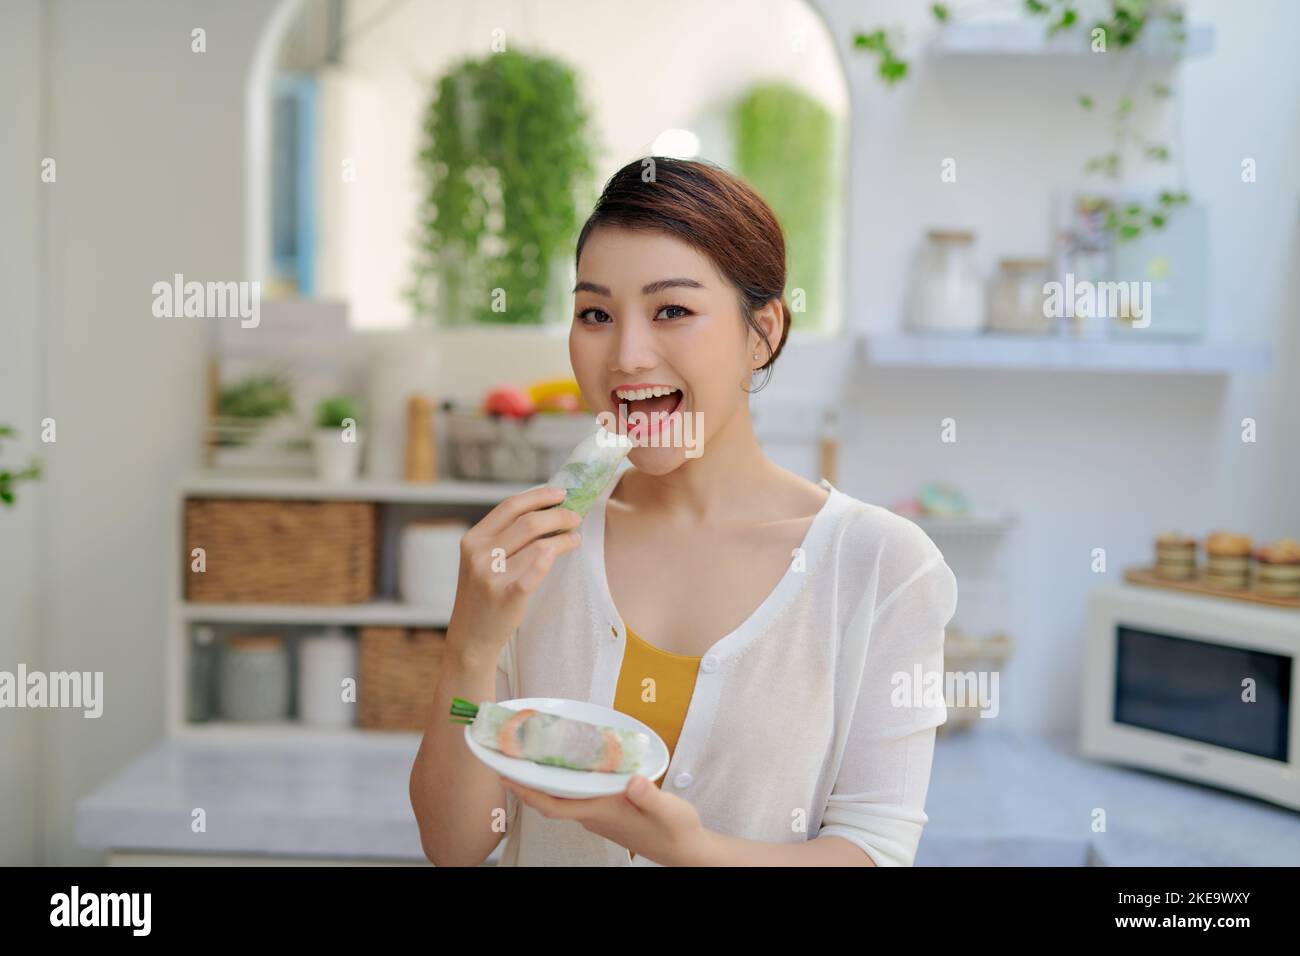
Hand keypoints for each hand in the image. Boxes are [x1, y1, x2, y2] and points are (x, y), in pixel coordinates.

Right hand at [446, 485, 582, 664]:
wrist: (471, 636)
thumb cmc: (483, 594)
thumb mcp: (482, 560)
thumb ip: (504, 536)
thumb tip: (544, 509)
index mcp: (473, 539)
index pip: (510, 506)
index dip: (539, 496)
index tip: (561, 493)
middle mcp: (479, 555)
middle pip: (528, 522)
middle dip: (558, 515)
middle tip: (575, 517)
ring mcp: (492, 576)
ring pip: (538, 544)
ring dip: (563, 537)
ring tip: (573, 537)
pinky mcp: (508, 596)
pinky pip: (537, 569)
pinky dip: (554, 553)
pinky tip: (568, 547)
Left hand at [499, 774, 717, 866]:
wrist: (686, 850)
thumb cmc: (675, 830)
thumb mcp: (668, 810)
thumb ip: (648, 796)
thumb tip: (633, 782)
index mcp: (600, 812)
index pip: (553, 805)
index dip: (526, 791)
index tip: (505, 775)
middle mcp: (594, 815)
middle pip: (550, 800)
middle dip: (527, 781)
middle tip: (510, 755)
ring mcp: (599, 815)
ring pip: (562, 798)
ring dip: (545, 780)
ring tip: (533, 754)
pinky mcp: (608, 813)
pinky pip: (577, 796)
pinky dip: (565, 781)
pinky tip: (571, 763)